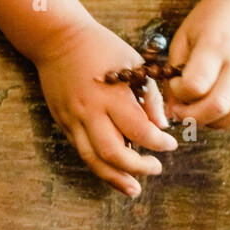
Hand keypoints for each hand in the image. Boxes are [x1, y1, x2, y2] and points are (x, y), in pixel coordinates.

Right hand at [34, 21, 178, 196]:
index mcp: (111, 96)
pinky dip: (97, 163)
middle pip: (113, 153)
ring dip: (114, 178)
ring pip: (92, 159)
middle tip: (156, 168)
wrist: (58, 39)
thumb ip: (148, 96)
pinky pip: (80, 149)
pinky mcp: (62, 121)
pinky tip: (111, 170)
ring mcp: (72, 118)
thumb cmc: (101, 48)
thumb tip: (159, 126)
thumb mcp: (132, 64)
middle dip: (138, 168)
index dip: (159, 143)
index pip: (140, 131)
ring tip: (133, 189)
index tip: (170, 144)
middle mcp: (90, 111)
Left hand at [166, 0, 229, 127]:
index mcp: (216, 45)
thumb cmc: (211, 19)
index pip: (196, 85)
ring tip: (204, 115)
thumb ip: (176, 68)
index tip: (175, 85)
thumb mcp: (186, 34)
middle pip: (219, 105)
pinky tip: (224, 115)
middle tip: (182, 111)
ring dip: (218, 124)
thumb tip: (172, 104)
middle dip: (194, 117)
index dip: (179, 93)